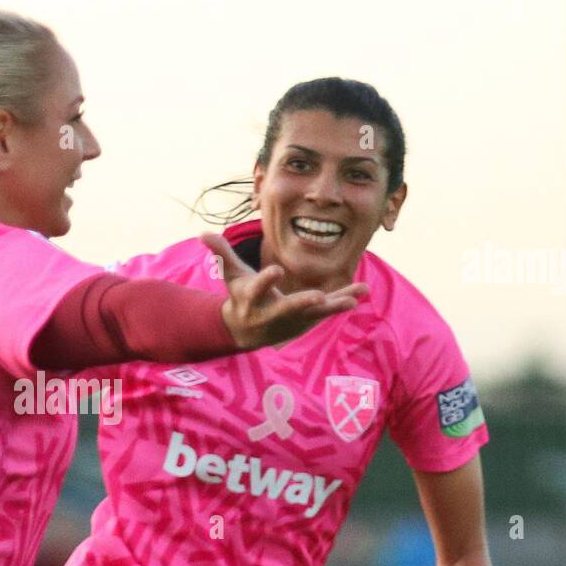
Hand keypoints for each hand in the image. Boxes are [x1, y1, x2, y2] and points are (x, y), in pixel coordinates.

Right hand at [203, 232, 366, 349]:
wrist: (247, 332)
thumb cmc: (240, 296)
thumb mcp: (231, 276)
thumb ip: (222, 254)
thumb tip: (202, 233)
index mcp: (252, 299)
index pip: (258, 288)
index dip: (266, 280)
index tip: (275, 269)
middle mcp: (272, 312)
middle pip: (287, 308)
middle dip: (301, 303)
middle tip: (317, 297)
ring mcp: (292, 320)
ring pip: (314, 313)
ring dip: (333, 305)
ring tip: (353, 298)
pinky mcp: (306, 322)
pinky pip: (328, 311)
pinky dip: (344, 301)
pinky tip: (362, 292)